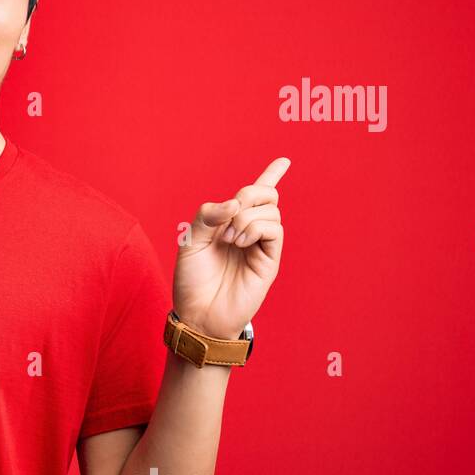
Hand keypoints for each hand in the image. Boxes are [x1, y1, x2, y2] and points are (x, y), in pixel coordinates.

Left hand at [172, 157, 289, 339]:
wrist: (197, 312)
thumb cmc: (192, 280)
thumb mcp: (190, 241)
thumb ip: (207, 215)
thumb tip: (235, 202)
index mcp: (230, 224)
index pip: (253, 197)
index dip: (270, 176)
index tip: (284, 161)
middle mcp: (248, 231)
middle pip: (266, 195)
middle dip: (250, 193)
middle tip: (231, 213)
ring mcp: (260, 245)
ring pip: (271, 211)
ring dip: (246, 217)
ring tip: (229, 239)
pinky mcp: (269, 260)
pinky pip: (275, 230)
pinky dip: (256, 228)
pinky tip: (239, 242)